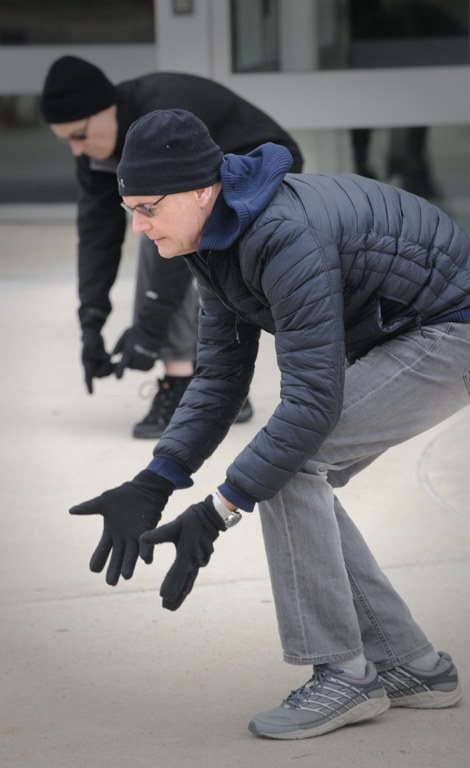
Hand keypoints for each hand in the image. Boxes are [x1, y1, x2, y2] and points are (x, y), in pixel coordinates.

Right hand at [69, 470, 172, 585]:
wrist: (142, 489)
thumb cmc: (122, 496)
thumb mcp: (103, 502)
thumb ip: (88, 508)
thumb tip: (70, 510)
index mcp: (111, 534)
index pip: (103, 550)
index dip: (98, 559)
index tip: (93, 569)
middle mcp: (123, 539)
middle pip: (117, 557)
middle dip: (114, 569)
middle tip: (111, 583)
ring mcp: (136, 536)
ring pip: (132, 554)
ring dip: (129, 564)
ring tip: (127, 576)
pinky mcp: (148, 531)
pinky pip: (147, 543)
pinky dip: (146, 551)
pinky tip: (146, 560)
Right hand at [82, 327, 114, 393]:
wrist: (92, 334)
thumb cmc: (90, 338)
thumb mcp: (91, 343)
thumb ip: (97, 352)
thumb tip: (108, 358)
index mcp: (87, 363)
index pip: (87, 377)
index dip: (89, 385)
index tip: (91, 394)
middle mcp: (92, 366)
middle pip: (99, 375)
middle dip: (106, 371)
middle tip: (111, 363)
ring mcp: (98, 365)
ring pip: (106, 373)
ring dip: (111, 369)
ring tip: (114, 362)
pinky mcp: (104, 362)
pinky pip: (110, 368)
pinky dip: (114, 366)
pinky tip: (118, 362)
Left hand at [112, 326, 157, 378]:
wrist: (153, 331)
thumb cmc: (137, 332)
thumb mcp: (124, 336)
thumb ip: (118, 346)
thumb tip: (113, 355)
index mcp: (128, 354)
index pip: (121, 368)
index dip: (118, 373)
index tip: (118, 377)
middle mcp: (136, 361)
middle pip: (129, 366)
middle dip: (129, 361)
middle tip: (133, 351)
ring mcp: (144, 363)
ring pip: (137, 367)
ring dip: (137, 362)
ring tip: (140, 351)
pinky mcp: (150, 364)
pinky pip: (144, 368)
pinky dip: (144, 364)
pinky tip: (145, 356)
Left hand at [140, 496, 225, 610]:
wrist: (212, 516)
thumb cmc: (192, 519)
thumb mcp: (175, 524)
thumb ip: (159, 534)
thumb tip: (141, 538)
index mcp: (186, 552)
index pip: (177, 572)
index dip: (171, 585)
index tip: (164, 596)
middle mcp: (193, 560)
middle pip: (184, 582)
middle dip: (175, 596)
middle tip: (167, 608)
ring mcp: (198, 562)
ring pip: (189, 582)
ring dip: (181, 594)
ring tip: (171, 606)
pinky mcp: (199, 561)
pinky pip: (192, 578)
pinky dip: (186, 587)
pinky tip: (183, 592)